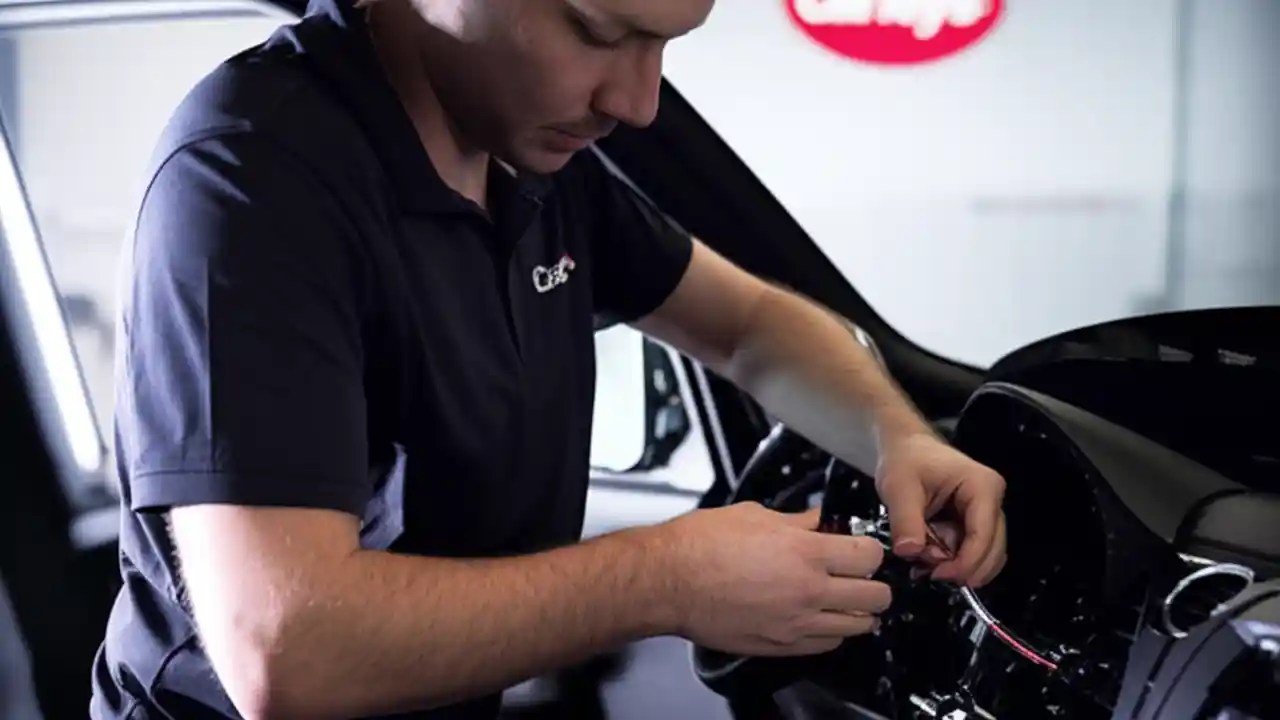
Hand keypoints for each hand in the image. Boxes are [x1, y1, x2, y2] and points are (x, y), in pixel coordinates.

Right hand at [657, 504, 889, 656]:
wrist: (668, 581)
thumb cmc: (700, 545)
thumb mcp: (754, 515)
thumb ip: (796, 521)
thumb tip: (819, 521)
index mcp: (805, 553)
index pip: (870, 556)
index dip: (869, 549)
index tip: (860, 547)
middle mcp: (808, 591)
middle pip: (875, 596)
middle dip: (872, 582)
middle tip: (858, 573)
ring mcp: (796, 624)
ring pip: (858, 626)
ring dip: (857, 611)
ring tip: (843, 597)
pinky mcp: (781, 645)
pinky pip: (827, 645)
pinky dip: (832, 632)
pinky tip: (819, 617)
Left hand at [875, 433, 1006, 587]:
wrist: (905, 448)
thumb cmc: (905, 461)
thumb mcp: (898, 488)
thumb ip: (906, 521)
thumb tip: (910, 553)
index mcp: (982, 487)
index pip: (984, 535)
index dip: (964, 562)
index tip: (937, 575)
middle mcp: (993, 500)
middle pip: (991, 550)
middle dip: (960, 567)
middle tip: (927, 571)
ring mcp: (987, 513)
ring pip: (983, 555)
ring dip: (955, 566)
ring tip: (924, 562)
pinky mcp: (976, 522)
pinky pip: (972, 551)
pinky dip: (952, 561)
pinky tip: (928, 558)